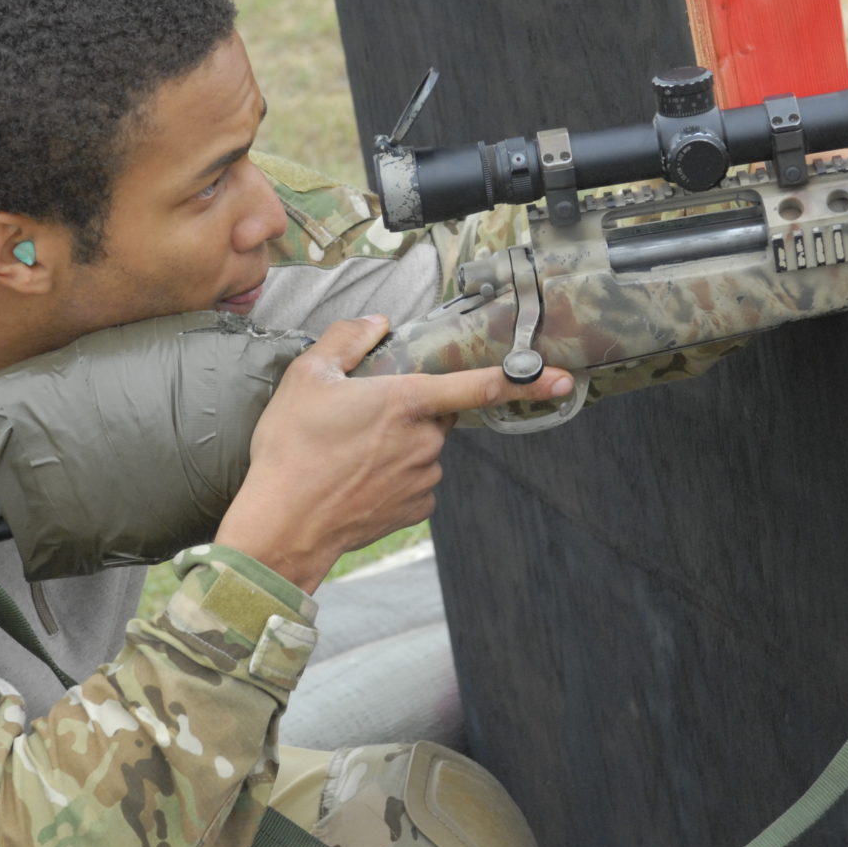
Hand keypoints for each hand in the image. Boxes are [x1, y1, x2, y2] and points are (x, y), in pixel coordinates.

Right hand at [215, 315, 573, 591]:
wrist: (284, 523)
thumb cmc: (292, 449)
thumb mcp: (307, 377)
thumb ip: (347, 340)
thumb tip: (376, 323)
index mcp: (408, 401)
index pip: (480, 384)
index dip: (527, 380)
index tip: (563, 379)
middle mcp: (426, 441)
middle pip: (435, 414)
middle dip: (409, 411)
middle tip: (360, 419)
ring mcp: (425, 478)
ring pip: (424, 449)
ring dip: (399, 446)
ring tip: (347, 454)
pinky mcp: (417, 509)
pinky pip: (416, 483)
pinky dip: (393, 478)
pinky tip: (357, 480)